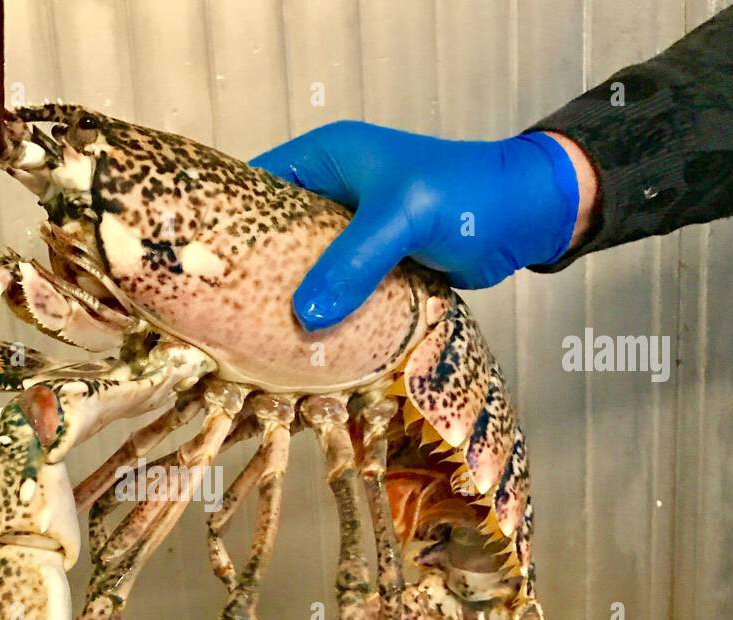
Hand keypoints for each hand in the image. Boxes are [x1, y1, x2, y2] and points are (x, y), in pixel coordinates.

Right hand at [250, 122, 590, 330]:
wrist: (528, 216)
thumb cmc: (468, 194)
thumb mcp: (403, 217)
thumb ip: (354, 260)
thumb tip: (306, 314)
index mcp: (325, 159)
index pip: (256, 187)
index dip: (230, 225)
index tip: (204, 268)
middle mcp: (331, 194)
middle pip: (276, 236)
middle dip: (255, 273)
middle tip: (225, 316)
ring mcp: (352, 234)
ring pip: (305, 270)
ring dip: (291, 301)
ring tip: (255, 339)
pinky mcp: (374, 267)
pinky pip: (336, 292)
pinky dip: (324, 315)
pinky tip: (303, 346)